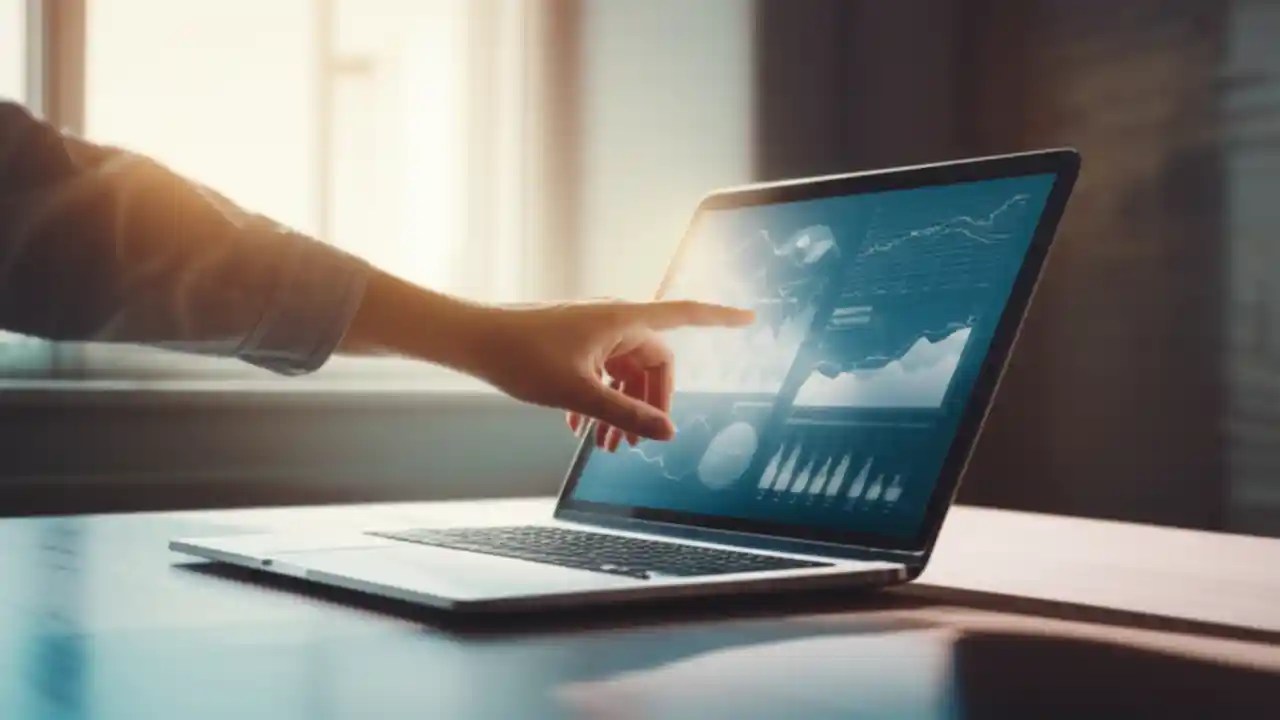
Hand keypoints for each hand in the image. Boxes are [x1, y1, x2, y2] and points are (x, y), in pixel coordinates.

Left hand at [342, 272, 753, 447]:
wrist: (472, 339)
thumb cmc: (522, 355)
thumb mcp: (580, 392)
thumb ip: (626, 415)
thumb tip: (668, 432)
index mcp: (624, 320)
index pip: (685, 315)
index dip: (720, 318)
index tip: (750, 318)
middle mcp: (613, 320)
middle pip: (653, 363)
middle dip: (650, 405)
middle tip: (635, 444)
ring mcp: (593, 331)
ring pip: (624, 373)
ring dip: (620, 409)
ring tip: (606, 449)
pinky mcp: (573, 343)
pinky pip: (601, 371)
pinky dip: (598, 400)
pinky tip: (578, 430)